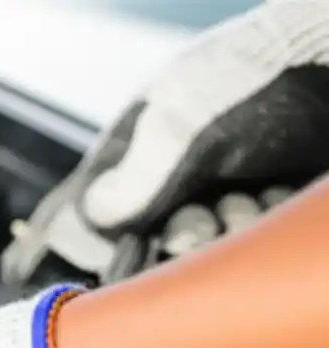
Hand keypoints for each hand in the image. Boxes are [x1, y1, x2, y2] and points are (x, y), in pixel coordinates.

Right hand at [4, 0, 328, 281]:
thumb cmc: (252, 79)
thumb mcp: (181, 121)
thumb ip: (133, 178)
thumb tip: (90, 224)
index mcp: (128, 157)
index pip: (79, 216)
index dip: (82, 247)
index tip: (103, 261)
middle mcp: (166, 182)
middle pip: (146, 248)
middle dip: (176, 240)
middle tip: (200, 223)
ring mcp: (213, 195)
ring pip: (199, 253)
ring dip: (226, 231)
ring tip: (249, 196)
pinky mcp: (259, 210)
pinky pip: (246, 247)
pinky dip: (262, 229)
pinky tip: (276, 197)